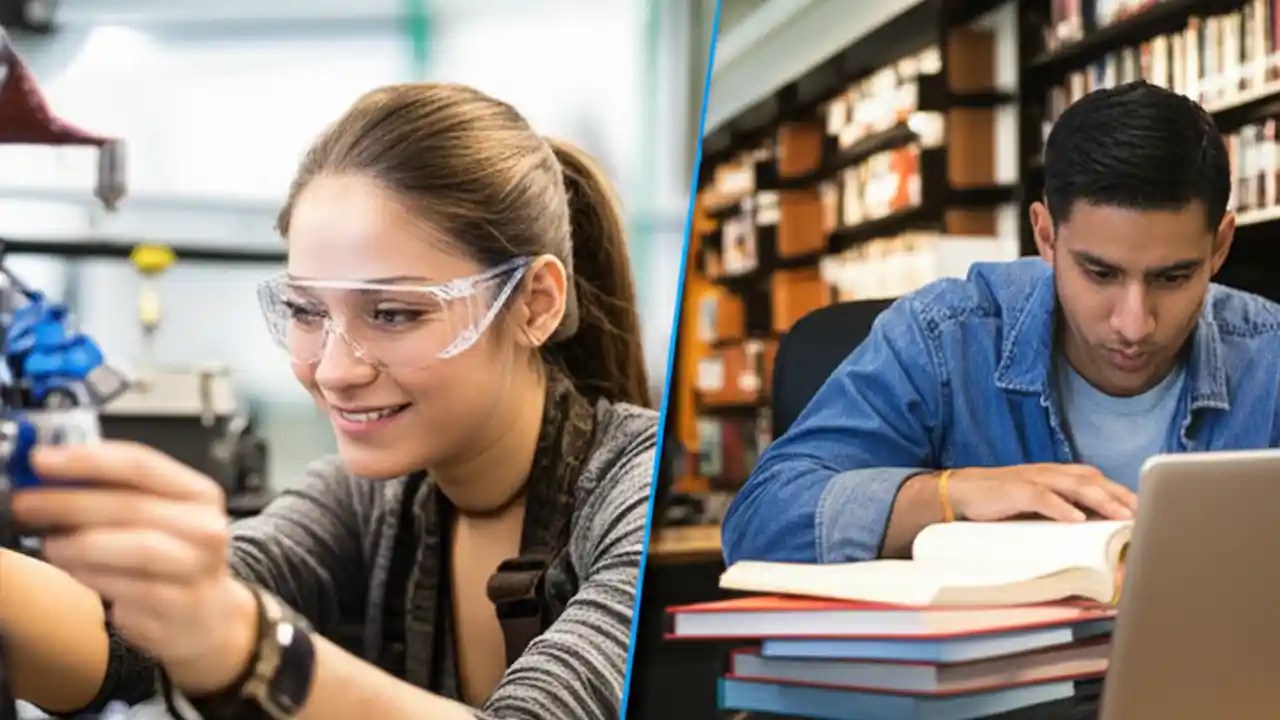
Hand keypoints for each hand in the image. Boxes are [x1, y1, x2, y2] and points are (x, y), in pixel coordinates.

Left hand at [9, 440, 258, 694]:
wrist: (208, 616)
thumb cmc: (173, 559)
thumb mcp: (162, 517)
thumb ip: (117, 493)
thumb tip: (54, 473)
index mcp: (199, 493)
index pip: (141, 465)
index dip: (86, 460)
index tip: (41, 459)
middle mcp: (204, 527)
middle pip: (132, 506)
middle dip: (69, 502)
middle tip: (27, 503)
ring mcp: (196, 567)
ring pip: (133, 547)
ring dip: (80, 544)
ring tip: (49, 544)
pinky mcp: (178, 604)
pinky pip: (126, 586)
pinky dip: (90, 575)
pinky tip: (71, 569)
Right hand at [943, 463, 1137, 522]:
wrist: (958, 491)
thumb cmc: (998, 500)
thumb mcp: (1034, 504)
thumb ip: (1059, 508)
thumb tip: (1090, 526)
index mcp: (1054, 475)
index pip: (1094, 479)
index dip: (1119, 491)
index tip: (1143, 508)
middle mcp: (1047, 473)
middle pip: (1091, 480)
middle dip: (1118, 495)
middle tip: (1142, 513)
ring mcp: (1030, 479)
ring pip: (1073, 485)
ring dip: (1100, 500)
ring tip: (1120, 516)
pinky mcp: (1013, 490)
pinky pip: (1041, 496)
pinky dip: (1060, 507)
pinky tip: (1076, 519)